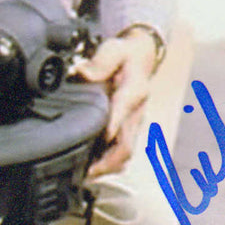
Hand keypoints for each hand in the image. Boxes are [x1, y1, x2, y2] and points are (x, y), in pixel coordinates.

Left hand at [75, 28, 160, 177]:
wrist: (142, 57)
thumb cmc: (126, 55)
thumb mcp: (114, 49)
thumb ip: (100, 61)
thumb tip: (82, 72)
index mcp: (135, 91)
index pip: (124, 112)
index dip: (112, 127)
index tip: (99, 140)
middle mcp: (137, 112)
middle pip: (126, 145)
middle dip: (106, 162)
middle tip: (83, 172)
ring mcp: (135, 124)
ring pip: (125, 154)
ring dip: (106, 168)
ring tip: (83, 175)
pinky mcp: (130, 130)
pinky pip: (122, 152)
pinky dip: (108, 163)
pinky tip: (90, 167)